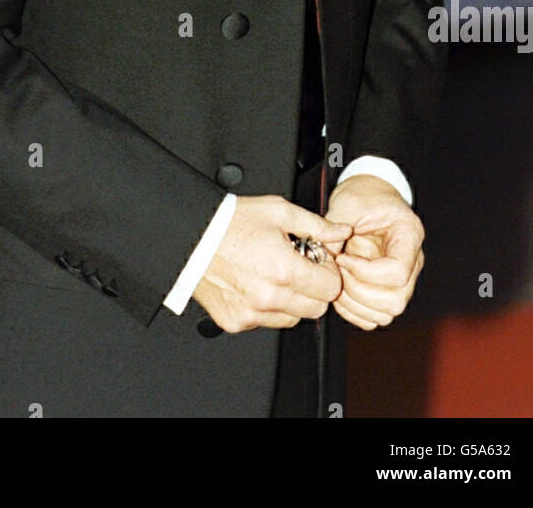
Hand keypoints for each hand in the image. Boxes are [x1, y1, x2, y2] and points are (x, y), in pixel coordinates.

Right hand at [193, 195, 351, 332]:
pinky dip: (267, 308)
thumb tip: (341, 232)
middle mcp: (270, 296)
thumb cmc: (229, 221)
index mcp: (285, 269)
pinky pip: (266, 322)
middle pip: (316, 308)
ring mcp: (252, 313)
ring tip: (274, 274)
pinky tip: (255, 284)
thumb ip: (316, 225)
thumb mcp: (277, 211)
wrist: (190, 237)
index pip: (331, 288)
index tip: (317, 261)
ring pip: (293, 319)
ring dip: (292, 300)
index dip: (328, 271)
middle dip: (313, 287)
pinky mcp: (237, 322)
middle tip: (298, 267)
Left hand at [324, 175, 424, 330]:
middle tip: (338, 270)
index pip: (398, 272)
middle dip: (358, 290)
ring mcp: (402, 279)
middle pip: (394, 300)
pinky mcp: (387, 289)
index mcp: (409, 236)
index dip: (366, 272)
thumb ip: (334, 232)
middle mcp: (411, 262)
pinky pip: (376, 316)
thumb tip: (321, 260)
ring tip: (337, 279)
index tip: (343, 258)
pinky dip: (354, 312)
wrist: (370, 194)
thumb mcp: (348, 204)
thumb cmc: (364, 195)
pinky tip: (340, 292)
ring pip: (386, 313)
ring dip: (355, 304)